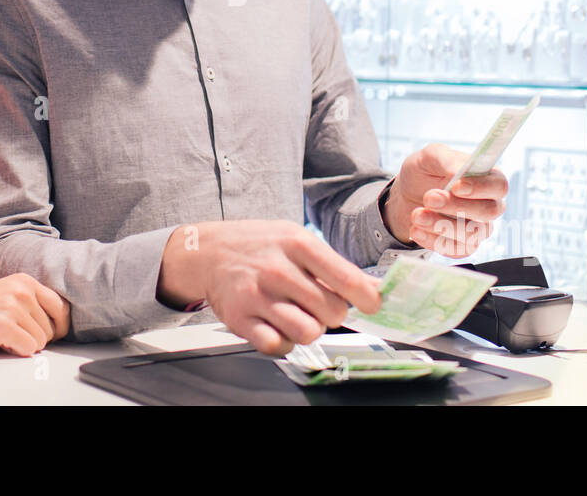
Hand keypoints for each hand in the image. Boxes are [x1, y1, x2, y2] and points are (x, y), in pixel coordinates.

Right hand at [0, 273, 70, 355]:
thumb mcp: (2, 295)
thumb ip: (28, 302)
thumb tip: (59, 323)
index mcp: (24, 280)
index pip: (60, 307)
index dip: (58, 326)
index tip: (47, 335)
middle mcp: (22, 290)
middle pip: (52, 327)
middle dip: (36, 338)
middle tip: (14, 337)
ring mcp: (13, 307)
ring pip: (41, 341)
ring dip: (23, 345)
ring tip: (0, 337)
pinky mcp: (4, 326)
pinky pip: (29, 349)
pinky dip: (16, 352)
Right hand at [159, 220, 381, 356]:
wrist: (208, 252)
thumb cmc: (261, 246)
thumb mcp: (298, 240)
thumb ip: (336, 266)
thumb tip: (378, 289)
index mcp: (298, 244)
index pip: (349, 280)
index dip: (367, 299)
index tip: (369, 304)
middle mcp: (278, 269)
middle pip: (333, 312)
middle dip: (333, 313)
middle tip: (319, 304)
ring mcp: (257, 295)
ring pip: (308, 333)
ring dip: (310, 329)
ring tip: (299, 315)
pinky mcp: (240, 319)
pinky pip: (278, 346)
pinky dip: (284, 342)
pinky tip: (278, 325)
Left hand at [382, 143, 507, 256]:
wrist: (406, 196)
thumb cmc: (424, 173)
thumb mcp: (430, 157)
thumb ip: (447, 159)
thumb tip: (460, 170)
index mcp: (487, 178)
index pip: (499, 185)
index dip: (480, 188)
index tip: (456, 186)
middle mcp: (488, 205)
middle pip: (488, 212)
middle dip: (456, 206)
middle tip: (429, 197)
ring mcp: (478, 228)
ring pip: (471, 233)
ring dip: (440, 224)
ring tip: (417, 214)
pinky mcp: (463, 246)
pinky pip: (455, 250)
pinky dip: (433, 241)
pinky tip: (416, 229)